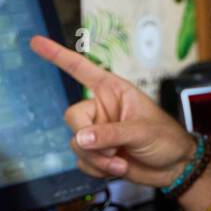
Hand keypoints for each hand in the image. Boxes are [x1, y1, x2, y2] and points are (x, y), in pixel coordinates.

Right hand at [29, 34, 195, 188]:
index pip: (81, 69)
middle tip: (111, 150)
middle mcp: (101, 109)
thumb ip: (110, 134)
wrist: (174, 168)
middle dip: (87, 138)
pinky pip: (81, 161)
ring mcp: (97, 132)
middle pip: (73, 118)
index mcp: (113, 90)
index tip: (36, 41)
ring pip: (76, 144)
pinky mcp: (97, 154)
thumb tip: (80, 138)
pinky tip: (117, 169)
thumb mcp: (141, 131)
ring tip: (120, 162)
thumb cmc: (165, 138)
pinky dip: (96, 169)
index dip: (58, 55)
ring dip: (96, 159)